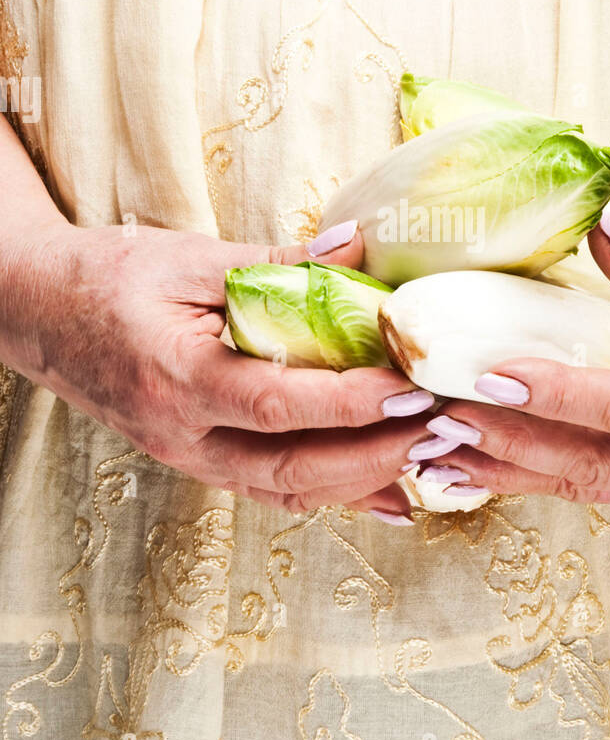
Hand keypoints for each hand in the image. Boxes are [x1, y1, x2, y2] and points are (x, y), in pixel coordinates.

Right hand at [0, 217, 432, 518]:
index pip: (275, 404)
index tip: (411, 384)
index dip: (350, 401)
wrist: (39, 314)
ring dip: (363, 481)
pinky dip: (334, 492)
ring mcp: (189, 458)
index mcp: (175, 377)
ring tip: (430, 454)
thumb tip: (358, 246)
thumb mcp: (190, 256)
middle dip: (374, 456)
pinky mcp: (201, 461)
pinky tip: (387, 491)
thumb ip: (276, 262)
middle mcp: (181, 436)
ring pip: (286, 493)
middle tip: (439, 425)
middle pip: (290, 472)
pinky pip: (274, 490)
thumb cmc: (109, 278)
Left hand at [418, 217, 609, 510]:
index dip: (554, 395)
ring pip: (582, 487)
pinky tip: (481, 465)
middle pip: (588, 466)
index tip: (488, 375)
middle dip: (505, 445)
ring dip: (506, 471)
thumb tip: (595, 229)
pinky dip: (533, 475)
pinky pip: (593, 485)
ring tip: (433, 454)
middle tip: (434, 419)